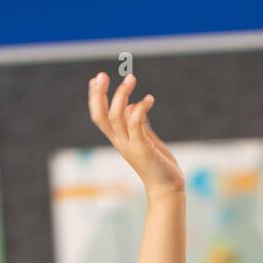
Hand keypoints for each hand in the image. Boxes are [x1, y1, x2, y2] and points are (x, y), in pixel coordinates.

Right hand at [88, 73, 184, 197]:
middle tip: (102, 75)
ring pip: (116, 116)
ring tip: (131, 78)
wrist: (167, 187)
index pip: (99, 116)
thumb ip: (138, 122)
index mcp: (119, 139)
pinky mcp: (142, 148)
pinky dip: (140, 108)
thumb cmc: (158, 164)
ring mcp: (130, 145)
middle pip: (100, 115)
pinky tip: (149, 99)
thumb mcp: (145, 139)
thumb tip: (132, 104)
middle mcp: (120, 141)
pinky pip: (136, 124)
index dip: (95, 97)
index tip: (97, 78)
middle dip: (98, 94)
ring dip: (121, 94)